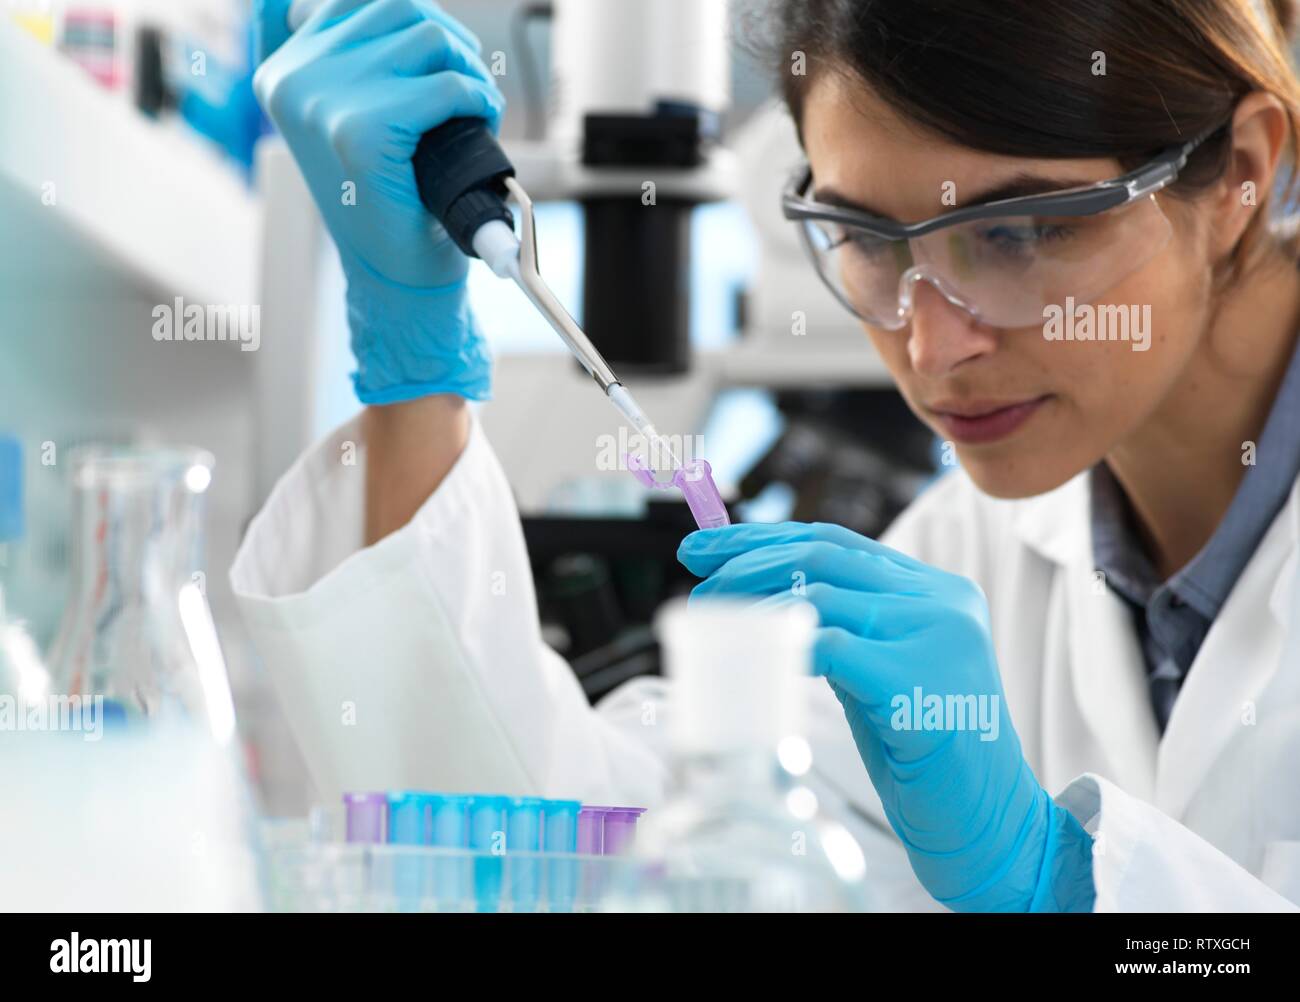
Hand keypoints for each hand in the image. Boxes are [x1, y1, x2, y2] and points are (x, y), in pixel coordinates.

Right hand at [253, 0, 504, 403]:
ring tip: (473, 106)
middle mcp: (294, 79)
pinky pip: (448, 85)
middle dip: (448, 39)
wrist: (396, 278)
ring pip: (427, 35)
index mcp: (284, 73)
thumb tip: (407, 12)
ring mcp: (323, 102)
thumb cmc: (388, 201)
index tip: (437, 57)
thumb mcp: (356, 119)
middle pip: (396, 6)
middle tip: (468, 84)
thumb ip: (361, 60)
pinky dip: (479, 99)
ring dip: (467, 67)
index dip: (412, 19)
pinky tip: (480, 123)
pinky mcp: (362, 130)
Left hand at [678, 521, 1095, 911]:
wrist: (989, 822)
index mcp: (936, 591)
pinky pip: (833, 646)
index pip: (838, 542)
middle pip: (826, 555)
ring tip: (716, 622)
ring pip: (824, 594)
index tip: (707, 546)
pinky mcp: (918, 681)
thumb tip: (762, 603)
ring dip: (756, 606)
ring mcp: (936, 636)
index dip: (765, 539)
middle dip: (748, 561)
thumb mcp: (882, 671)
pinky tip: (756, 656)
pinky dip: (785, 647)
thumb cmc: (925, 753)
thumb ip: (843, 630)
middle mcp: (942, 602)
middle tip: (697, 579)